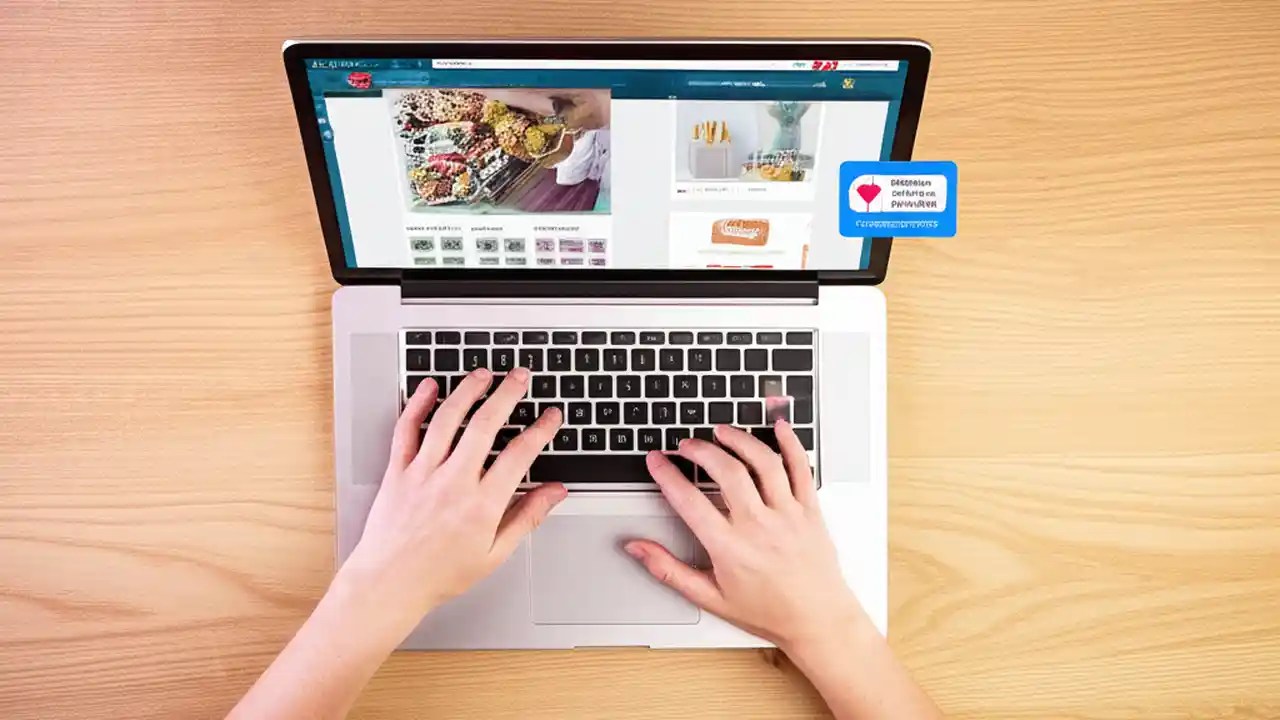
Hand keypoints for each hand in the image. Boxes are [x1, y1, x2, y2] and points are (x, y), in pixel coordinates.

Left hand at [337, 367, 565, 642]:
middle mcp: (453, 482)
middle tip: (520, 377)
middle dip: (507, 394)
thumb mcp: (494, 554)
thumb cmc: (439, 574)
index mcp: (481, 504)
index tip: (551, 416)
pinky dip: (417, 404)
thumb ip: (526, 517)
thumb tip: (554, 493)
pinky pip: (407, 429)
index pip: (520, 455)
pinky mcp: (398, 471)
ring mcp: (423, 473)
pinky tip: (430, 387)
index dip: (541, 430)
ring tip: (483, 373)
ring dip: (467, 390)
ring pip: (447, 419)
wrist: (389, 583)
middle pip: (485, 425)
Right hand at [625, 422, 869, 650]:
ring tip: (721, 431)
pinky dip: (791, 443)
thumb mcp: (709, 597)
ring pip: (763, 462)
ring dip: (740, 440)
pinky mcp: (811, 510)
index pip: (689, 501)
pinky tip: (778, 427)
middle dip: (701, 450)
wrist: (817, 620)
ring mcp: (788, 515)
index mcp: (730, 549)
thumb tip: (637, 548)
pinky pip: (802, 468)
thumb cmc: (767, 611)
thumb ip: (669, 569)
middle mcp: (760, 527)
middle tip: (687, 445)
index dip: (667, 475)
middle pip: (727, 472)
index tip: (657, 460)